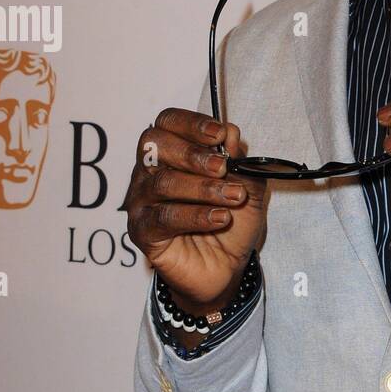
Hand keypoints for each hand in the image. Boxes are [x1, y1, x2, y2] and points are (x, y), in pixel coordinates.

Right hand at [125, 108, 267, 310]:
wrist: (226, 268)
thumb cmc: (230, 224)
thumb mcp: (248, 189)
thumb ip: (241, 162)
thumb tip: (232, 133)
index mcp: (171, 154)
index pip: (167, 123)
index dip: (191, 123)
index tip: (220, 134)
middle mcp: (150, 172)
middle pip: (156, 145)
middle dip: (194, 154)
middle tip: (223, 168)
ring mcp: (142, 201)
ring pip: (163, 183)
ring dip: (204, 188)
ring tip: (233, 197)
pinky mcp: (142, 231)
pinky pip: (164, 217)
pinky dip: (196, 215)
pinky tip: (220, 218)